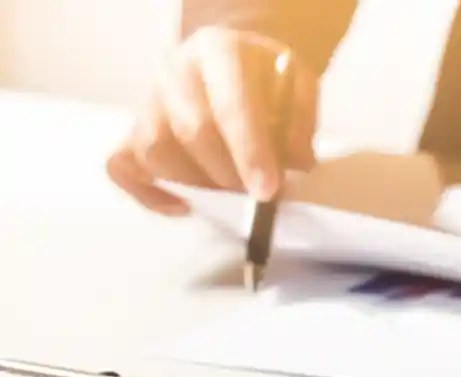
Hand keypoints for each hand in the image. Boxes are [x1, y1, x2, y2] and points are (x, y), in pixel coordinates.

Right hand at [106, 27, 319, 215]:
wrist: (234, 62)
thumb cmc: (267, 78)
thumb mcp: (298, 83)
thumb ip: (300, 121)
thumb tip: (294, 163)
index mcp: (218, 50)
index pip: (229, 104)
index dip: (249, 152)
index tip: (268, 191)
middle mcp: (174, 70)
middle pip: (190, 131)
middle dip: (229, 175)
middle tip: (257, 196)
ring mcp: (146, 99)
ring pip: (155, 151)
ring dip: (198, 185)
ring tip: (231, 193)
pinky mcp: (132, 129)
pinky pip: (123, 166)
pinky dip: (150, 194)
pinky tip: (184, 206)